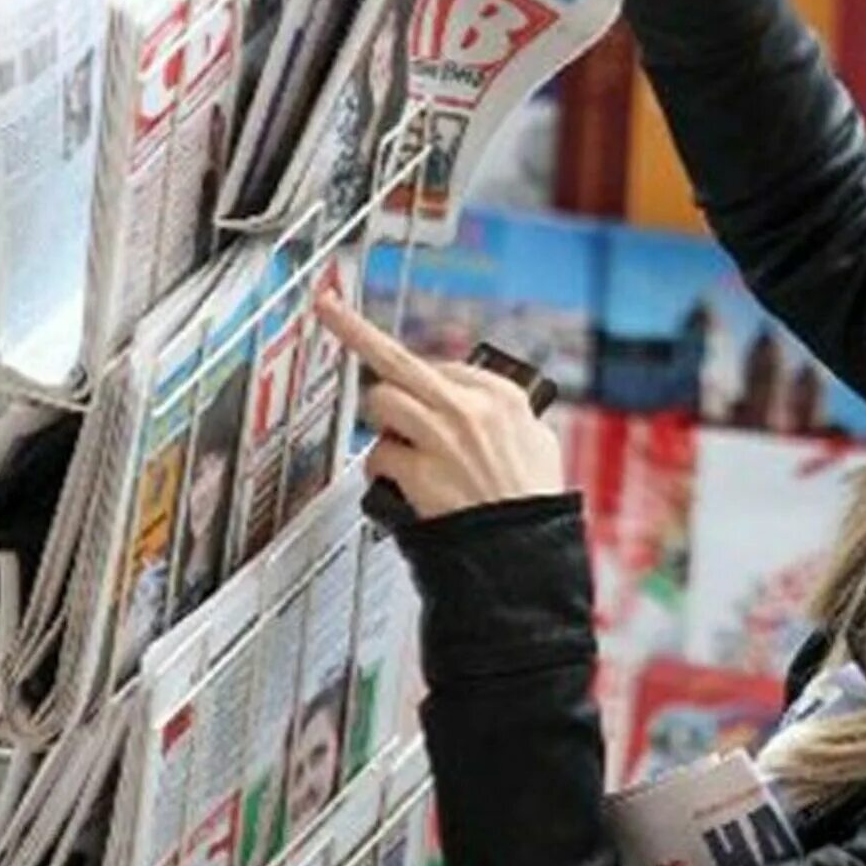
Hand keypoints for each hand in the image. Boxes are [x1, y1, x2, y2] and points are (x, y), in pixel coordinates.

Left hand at [316, 293, 563, 520]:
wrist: (526, 556)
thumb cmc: (531, 506)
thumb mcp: (537, 442)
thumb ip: (498, 414)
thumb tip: (467, 398)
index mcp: (501, 396)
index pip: (441, 364)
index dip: (418, 377)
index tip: (396, 364)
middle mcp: (468, 408)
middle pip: (396, 359)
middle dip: (354, 330)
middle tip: (328, 308)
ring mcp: (441, 438)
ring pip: (381, 402)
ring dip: (383, 424)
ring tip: (403, 448)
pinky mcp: (419, 472)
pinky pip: (378, 456)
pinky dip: (383, 472)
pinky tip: (402, 486)